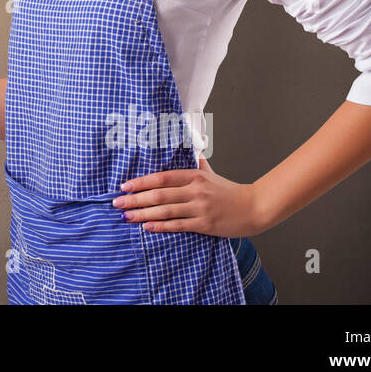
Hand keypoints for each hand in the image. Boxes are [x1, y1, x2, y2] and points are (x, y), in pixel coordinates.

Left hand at [112, 157, 265, 237]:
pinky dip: (161, 226)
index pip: (162, 177)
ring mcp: (200, 207)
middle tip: (116, 202)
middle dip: (135, 199)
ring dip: (143, 214)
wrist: (254, 207)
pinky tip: (146, 226)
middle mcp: (195, 190)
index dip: (141, 181)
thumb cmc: (229, 191)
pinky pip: (178, 225)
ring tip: (126, 216)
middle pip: (159, 194)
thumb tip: (187, 145)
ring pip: (165, 210)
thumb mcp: (210, 173)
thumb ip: (196, 162)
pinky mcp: (205, 224)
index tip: (125, 186)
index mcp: (194, 175)